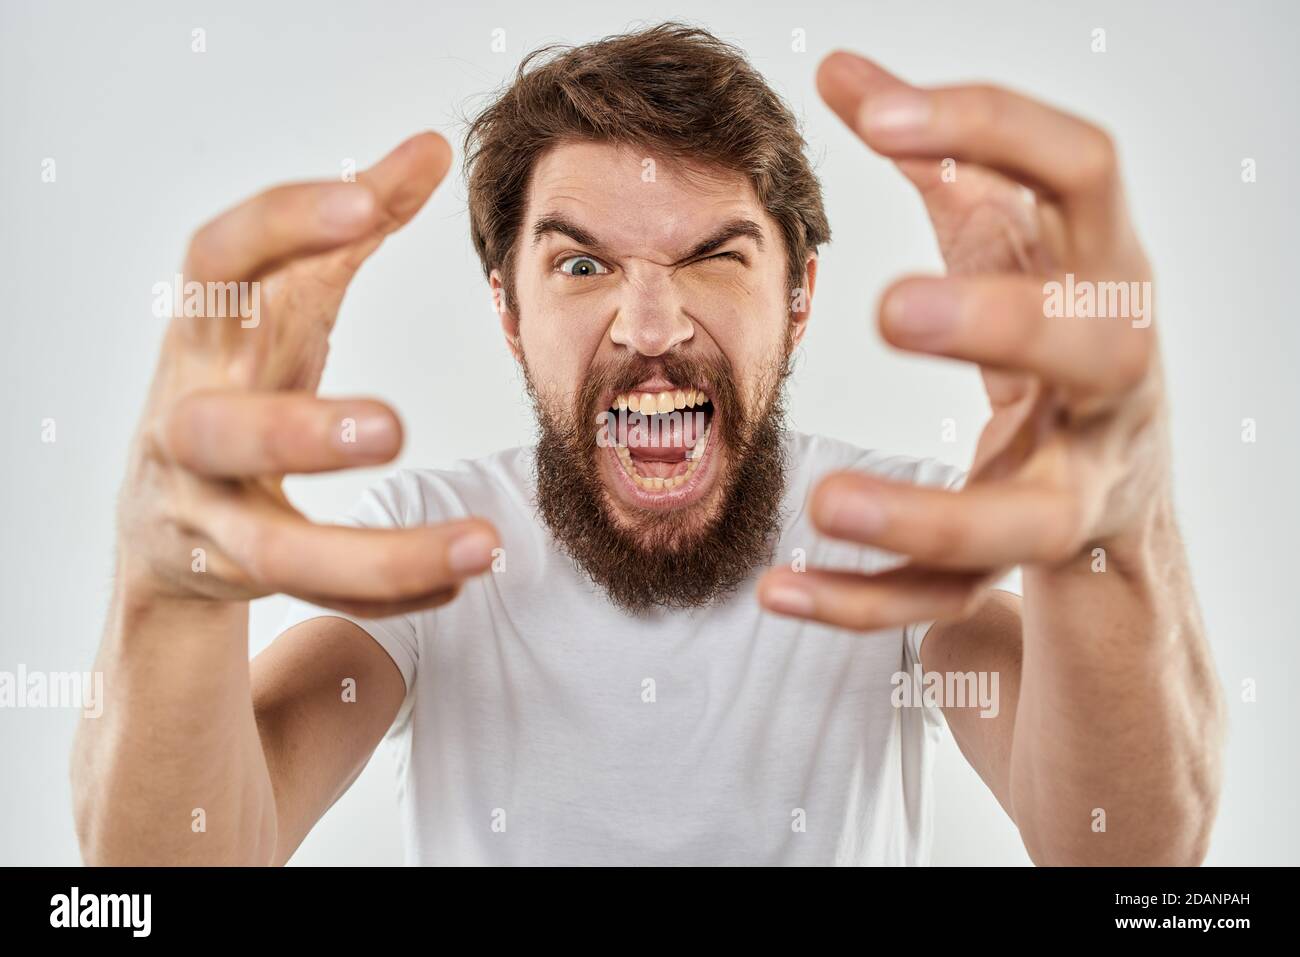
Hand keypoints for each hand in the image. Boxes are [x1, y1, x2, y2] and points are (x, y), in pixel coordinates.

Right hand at [119, 133, 499, 616]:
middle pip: (219, 430)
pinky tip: (462, 578)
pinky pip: (316, 597)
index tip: (363, 207)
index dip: (277, 228)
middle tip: (394, 430)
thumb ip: (351, 227)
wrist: (160, 519)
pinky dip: (392, 590)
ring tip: (482, 544)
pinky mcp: (234, 577)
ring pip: (273, 553)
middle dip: (299, 431)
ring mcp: (205, 513)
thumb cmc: (236, 381)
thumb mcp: (284, 301)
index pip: (215, 264)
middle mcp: (189, 425)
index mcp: (205, 337)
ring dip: (377, 555)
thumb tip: (431, 146)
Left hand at [759, 52, 1167, 629]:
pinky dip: (866, 599)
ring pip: (1027, 519)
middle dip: (1005, 325)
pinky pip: (953, 594)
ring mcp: (1079, 483)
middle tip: (892, 309)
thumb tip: (841, 68)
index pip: (1087, 174)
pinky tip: (781, 587)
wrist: (1124, 472)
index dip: (998, 130)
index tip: (881, 115)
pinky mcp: (1025, 560)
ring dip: (925, 514)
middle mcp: (1112, 380)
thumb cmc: (1060, 328)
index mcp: (1107, 273)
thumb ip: (938, 152)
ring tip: (824, 501)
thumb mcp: (1013, 236)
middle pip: (1097, 352)